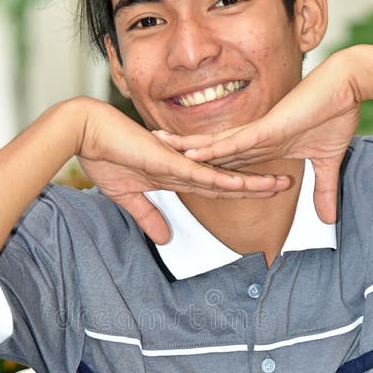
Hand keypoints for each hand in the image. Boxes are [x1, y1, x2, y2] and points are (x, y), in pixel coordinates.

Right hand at [74, 99, 290, 242]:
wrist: (84, 131)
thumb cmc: (102, 156)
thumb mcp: (128, 196)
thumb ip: (148, 217)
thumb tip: (164, 240)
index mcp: (176, 173)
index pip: (216, 183)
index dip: (240, 188)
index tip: (263, 191)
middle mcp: (184, 165)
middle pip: (228, 177)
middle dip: (258, 183)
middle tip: (288, 184)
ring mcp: (179, 160)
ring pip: (223, 174)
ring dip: (252, 181)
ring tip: (281, 184)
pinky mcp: (169, 159)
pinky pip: (201, 172)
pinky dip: (222, 179)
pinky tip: (244, 185)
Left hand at [154, 53, 361, 223]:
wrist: (351, 85)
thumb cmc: (339, 113)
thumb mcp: (328, 162)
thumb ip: (324, 190)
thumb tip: (329, 219)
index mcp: (264, 144)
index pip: (229, 161)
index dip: (206, 168)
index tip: (183, 173)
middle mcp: (254, 138)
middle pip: (212, 152)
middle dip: (183, 156)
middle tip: (152, 157)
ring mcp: (258, 133)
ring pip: (214, 146)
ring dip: (186, 150)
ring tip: (156, 152)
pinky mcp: (266, 128)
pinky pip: (233, 143)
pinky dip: (213, 151)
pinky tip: (190, 156)